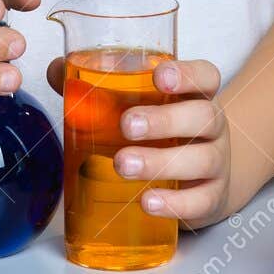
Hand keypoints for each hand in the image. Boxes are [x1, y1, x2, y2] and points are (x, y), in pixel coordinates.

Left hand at [116, 59, 230, 229]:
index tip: (159, 76)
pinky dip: (175, 203)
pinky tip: (148, 201)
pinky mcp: (211, 198)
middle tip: (126, 125)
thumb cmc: (163, 133)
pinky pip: (200, 201)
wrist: (202, 179)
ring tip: (122, 165)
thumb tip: (57, 70)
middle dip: (164, 120)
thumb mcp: (142, 105)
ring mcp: (216, 162)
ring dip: (160, 162)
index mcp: (195, 94)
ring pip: (202, 159)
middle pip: (203, 116)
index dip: (187, 74)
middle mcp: (212, 125)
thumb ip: (100, 86)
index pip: (206, 75)